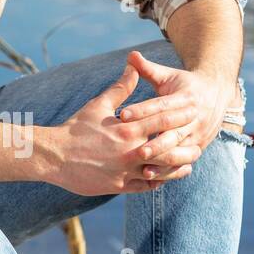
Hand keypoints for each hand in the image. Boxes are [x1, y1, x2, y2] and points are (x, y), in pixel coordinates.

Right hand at [48, 51, 203, 195]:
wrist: (53, 156)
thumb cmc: (75, 128)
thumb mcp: (98, 105)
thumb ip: (120, 89)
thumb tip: (132, 67)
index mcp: (127, 129)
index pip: (162, 121)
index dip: (181, 116)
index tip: (195, 112)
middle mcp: (130, 151)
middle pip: (168, 150)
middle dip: (186, 148)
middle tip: (200, 145)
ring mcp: (125, 171)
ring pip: (160, 172)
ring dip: (176, 169)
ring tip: (188, 165)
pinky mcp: (118, 186)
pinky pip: (144, 187)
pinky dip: (157, 182)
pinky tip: (165, 178)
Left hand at [116, 50, 238, 182]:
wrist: (218, 93)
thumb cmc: (185, 84)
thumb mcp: (169, 75)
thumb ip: (148, 69)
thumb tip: (131, 55)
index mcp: (185, 97)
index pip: (161, 104)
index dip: (142, 110)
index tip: (122, 115)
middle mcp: (195, 116)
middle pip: (173, 130)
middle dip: (154, 142)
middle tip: (134, 149)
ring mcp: (199, 133)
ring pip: (180, 149)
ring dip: (162, 160)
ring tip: (142, 166)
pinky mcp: (199, 146)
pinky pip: (185, 161)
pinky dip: (170, 170)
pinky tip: (152, 176)